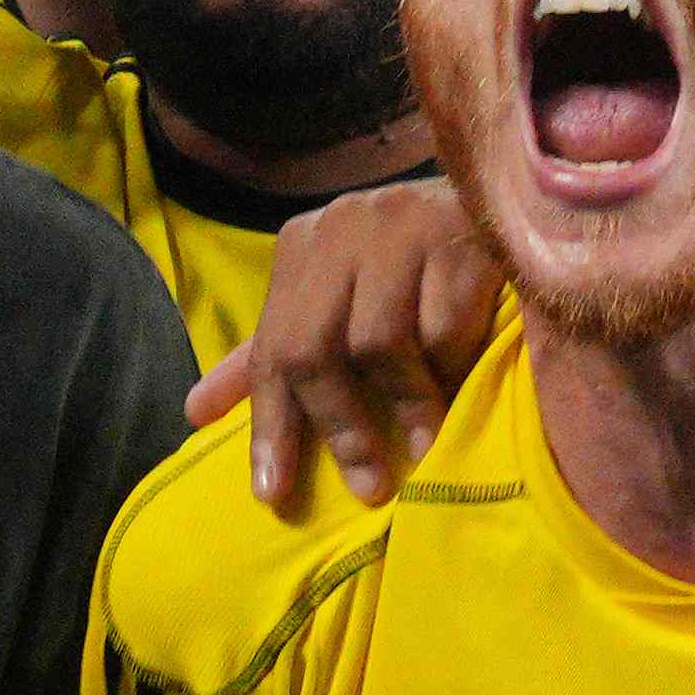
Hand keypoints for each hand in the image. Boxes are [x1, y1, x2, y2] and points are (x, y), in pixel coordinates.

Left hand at [189, 177, 507, 510]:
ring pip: (380, 342)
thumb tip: (195, 412)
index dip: (269, 427)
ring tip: (425, 447)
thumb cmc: (408, 268)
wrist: (500, 201)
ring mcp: (398, 225)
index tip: (271, 493)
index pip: (270, 349)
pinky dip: (450, 367)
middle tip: (367, 485)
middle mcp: (340, 227)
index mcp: (301, 246)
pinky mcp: (456, 235)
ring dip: (406, 405)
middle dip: (339, 425)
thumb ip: (275, 351)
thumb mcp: (334, 303)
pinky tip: (462, 380)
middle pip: (314, 347)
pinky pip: (444, 329)